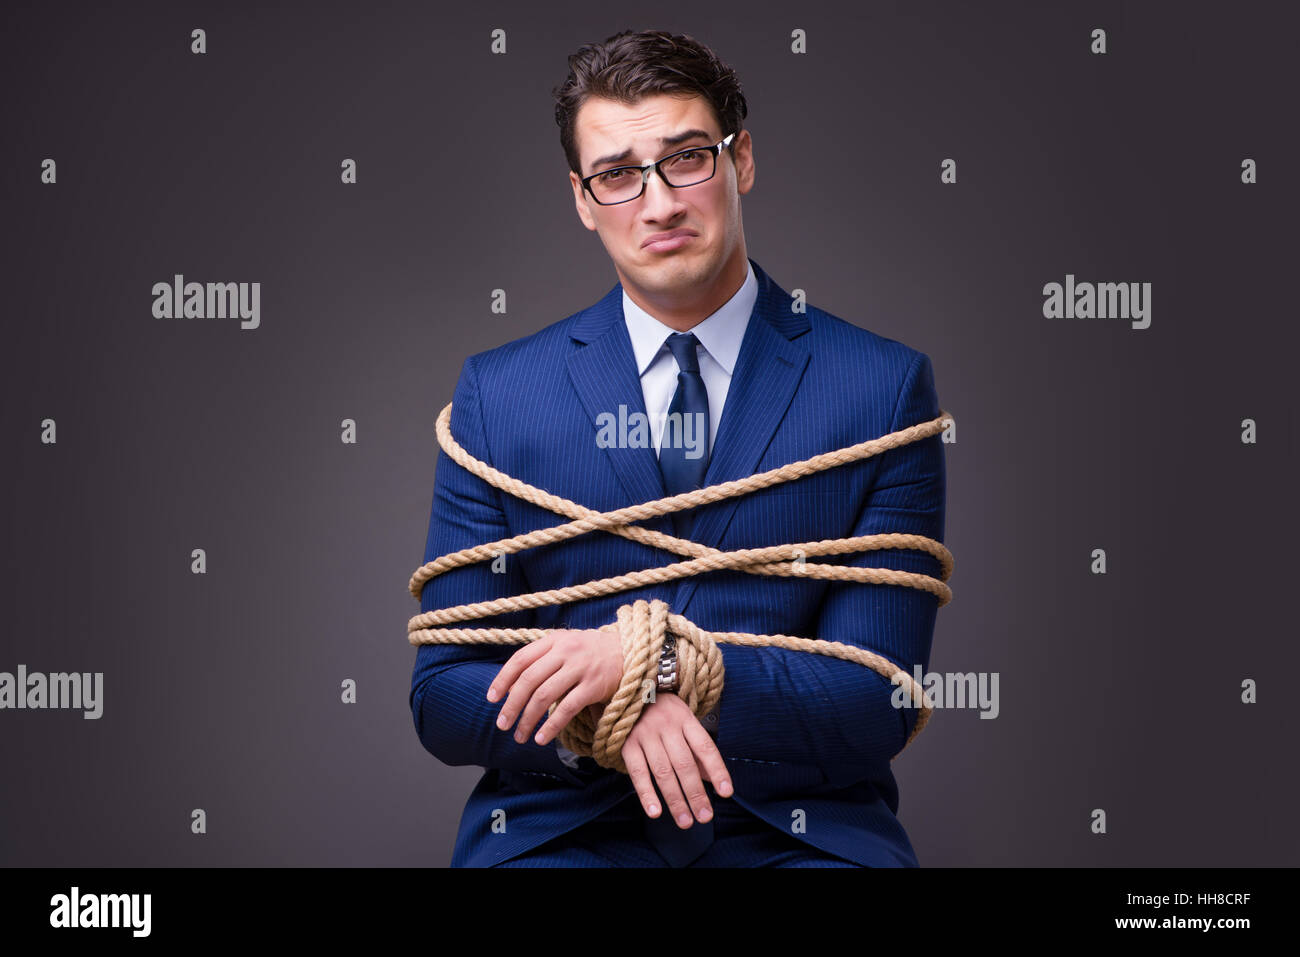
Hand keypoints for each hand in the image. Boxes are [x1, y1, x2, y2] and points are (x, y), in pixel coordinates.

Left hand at [486, 629, 622, 746]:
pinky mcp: (594, 686)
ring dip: (528, 719)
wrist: (632, 651)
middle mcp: (565, 651)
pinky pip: (567, 708)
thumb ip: (545, 658)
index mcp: (554, 640)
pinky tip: (542, 739)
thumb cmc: (592, 652)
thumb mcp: (568, 644)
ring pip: (544, 696)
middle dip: (511, 705)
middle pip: (529, 681)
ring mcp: (580, 668)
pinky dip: (551, 726)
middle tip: (502, 724)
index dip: (503, 680)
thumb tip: (513, 685)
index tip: (492, 699)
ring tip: (520, 736)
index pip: (520, 659)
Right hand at [622, 692, 732, 828]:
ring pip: (663, 772)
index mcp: (685, 718)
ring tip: (685, 821)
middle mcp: (667, 726)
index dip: (717, 771)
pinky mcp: (627, 744)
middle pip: (685, 765)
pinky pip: (638, 772)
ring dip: (675, 800)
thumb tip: (711, 779)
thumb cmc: (661, 709)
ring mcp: (646, 734)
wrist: (627, 688)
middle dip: (696, 794)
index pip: (705, 747)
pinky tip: (655, 812)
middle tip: (704, 816)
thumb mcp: (683, 720)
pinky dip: (646, 794)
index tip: (726, 792)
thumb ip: (696, 748)